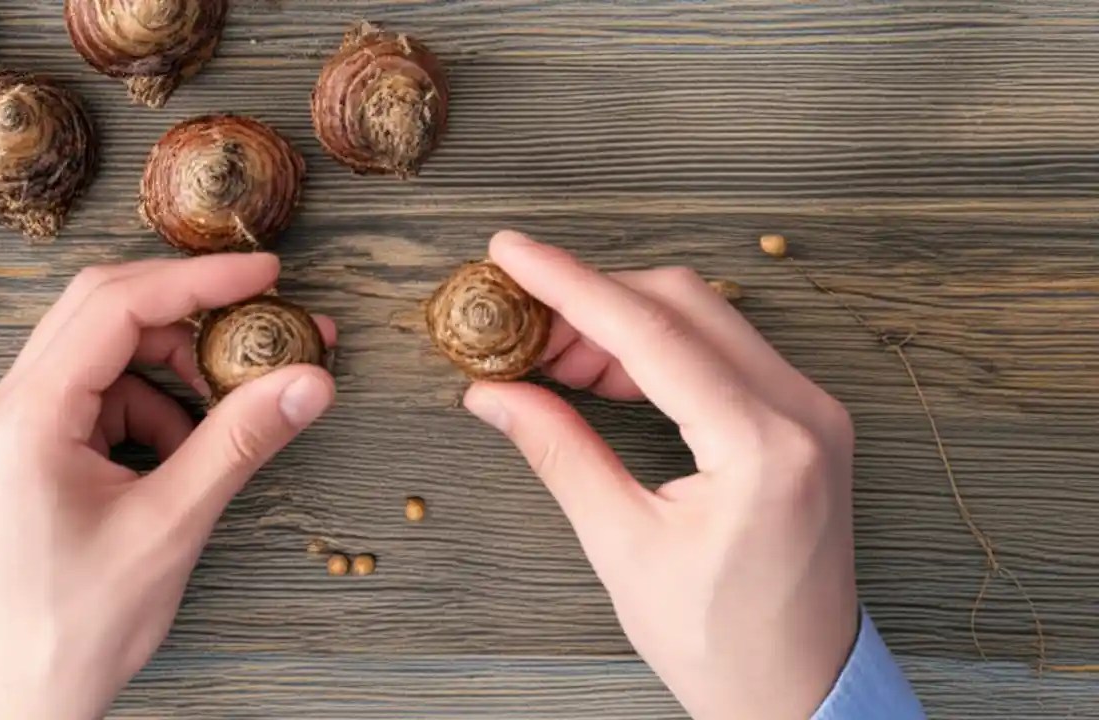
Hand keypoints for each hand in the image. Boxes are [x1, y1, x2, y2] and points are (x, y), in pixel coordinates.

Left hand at [0, 254, 336, 719]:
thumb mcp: (169, 529)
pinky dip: (158, 411)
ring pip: (110, 355)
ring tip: (232, 411)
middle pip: (106, 312)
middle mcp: (12, 408)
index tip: (266, 275)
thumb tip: (306, 382)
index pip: (117, 306)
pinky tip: (187, 457)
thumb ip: (239, 444)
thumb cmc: (71, 628)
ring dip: (177, 371)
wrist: (14, 699)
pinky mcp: (37, 453)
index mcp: (28, 417)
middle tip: (264, 322)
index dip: (199, 280)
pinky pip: (106, 399)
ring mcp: (20, 429)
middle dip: (192, 313)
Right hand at [464, 232, 858, 719]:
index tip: (511, 254)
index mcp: (763, 446)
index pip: (651, 332)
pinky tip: (608, 372)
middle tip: (519, 325)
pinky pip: (725, 352)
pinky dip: (660, 349)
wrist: (798, 692)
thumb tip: (496, 395)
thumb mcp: (624, 547)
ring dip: (623, 324)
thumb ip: (560, 452)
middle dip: (591, 302)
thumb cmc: (722, 642)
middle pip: (682, 305)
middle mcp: (802, 412)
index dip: (570, 284)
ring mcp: (812, 412)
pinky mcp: (805, 421)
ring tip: (552, 358)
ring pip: (704, 319)